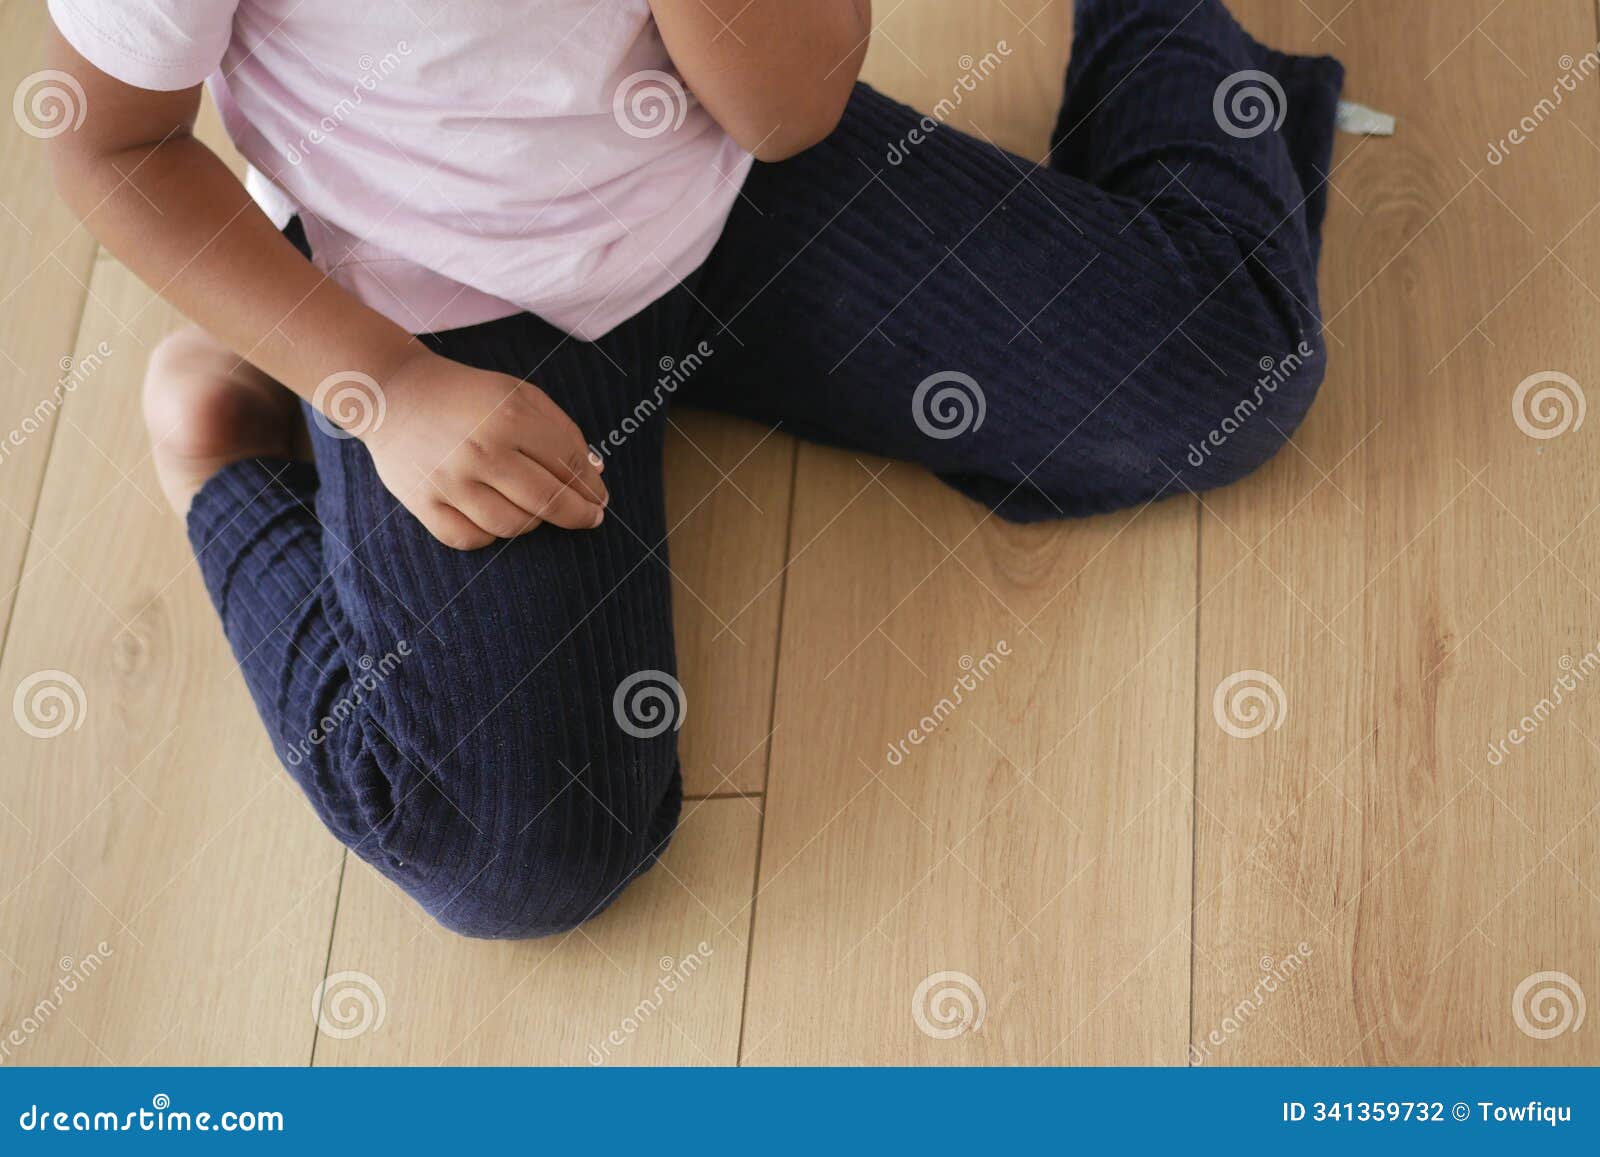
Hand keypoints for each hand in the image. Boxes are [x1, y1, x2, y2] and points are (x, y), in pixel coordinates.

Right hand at [356, 348, 607, 549]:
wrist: (392, 393)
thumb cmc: (467, 396)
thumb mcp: (519, 394)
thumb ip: (561, 430)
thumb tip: (595, 473)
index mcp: (510, 416)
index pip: (568, 464)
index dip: (591, 487)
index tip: (599, 499)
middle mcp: (481, 451)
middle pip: (548, 501)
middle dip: (578, 514)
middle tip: (590, 518)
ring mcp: (450, 480)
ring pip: (514, 526)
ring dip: (535, 522)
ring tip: (538, 511)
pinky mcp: (422, 502)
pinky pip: (472, 539)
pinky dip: (491, 535)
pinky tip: (497, 518)